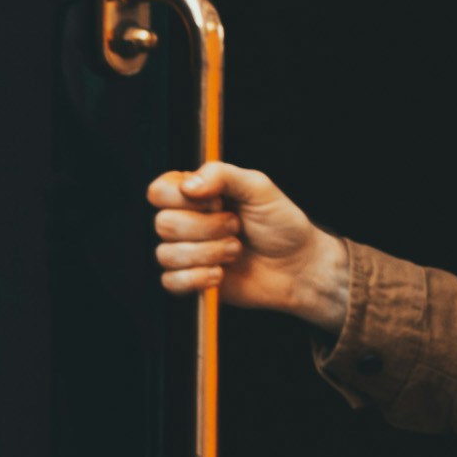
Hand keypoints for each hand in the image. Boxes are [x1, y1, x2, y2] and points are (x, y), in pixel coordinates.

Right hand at [148, 159, 350, 333]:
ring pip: (167, 254)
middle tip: (236, 227)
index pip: (159, 191)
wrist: (298, 265)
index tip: (218, 202)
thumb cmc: (281, 223)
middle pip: (164, 224)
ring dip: (208, 253)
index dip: (184, 200)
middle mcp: (186, 221)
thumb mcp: (258, 187)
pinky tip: (220, 274)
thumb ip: (222, 175)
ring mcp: (186, 252)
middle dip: (207, 228)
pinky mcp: (191, 280)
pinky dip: (198, 278)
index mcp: (195, 194)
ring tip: (235, 250)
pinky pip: (171, 281)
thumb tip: (187, 185)